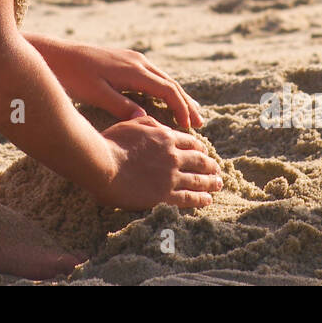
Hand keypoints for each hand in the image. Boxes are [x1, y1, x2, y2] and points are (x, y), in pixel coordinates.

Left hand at [33, 35, 203, 129]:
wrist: (56, 54)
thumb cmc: (73, 76)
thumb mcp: (96, 93)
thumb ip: (121, 106)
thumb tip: (146, 121)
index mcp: (133, 70)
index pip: (167, 90)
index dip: (181, 108)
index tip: (190, 127)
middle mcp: (137, 61)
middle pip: (170, 83)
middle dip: (186, 104)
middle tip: (200, 124)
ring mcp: (132, 59)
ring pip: (163, 78)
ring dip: (177, 96)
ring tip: (189, 114)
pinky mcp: (125, 60)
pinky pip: (152, 76)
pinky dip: (164, 90)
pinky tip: (165, 101)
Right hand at [95, 116, 222, 209]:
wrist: (103, 165)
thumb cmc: (110, 143)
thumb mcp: (130, 124)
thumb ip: (147, 123)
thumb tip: (158, 123)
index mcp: (165, 137)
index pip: (189, 142)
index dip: (199, 148)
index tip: (204, 152)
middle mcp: (173, 156)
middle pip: (199, 160)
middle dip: (210, 164)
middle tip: (217, 168)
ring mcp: (171, 176)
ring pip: (198, 179)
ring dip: (211, 182)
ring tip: (218, 183)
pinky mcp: (165, 195)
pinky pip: (189, 198)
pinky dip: (201, 198)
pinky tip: (207, 199)